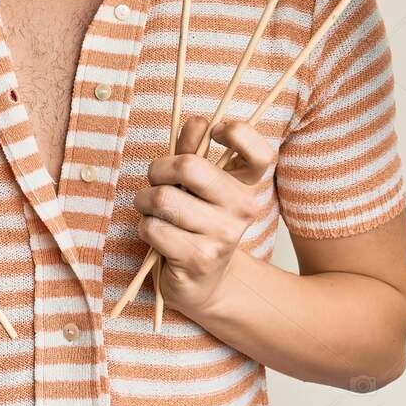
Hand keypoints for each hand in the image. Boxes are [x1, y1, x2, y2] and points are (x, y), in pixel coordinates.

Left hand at [134, 116, 276, 315]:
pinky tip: (155, 235)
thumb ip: (193, 152)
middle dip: (158, 169)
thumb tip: (197, 121)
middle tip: (156, 180)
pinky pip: (153, 228)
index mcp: (247, 187)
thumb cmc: (194, 226)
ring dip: (145, 202)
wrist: (202, 284)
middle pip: (188, 166)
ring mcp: (222, 236)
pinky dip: (144, 227)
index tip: (215, 132)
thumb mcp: (196, 187)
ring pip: (163, 199)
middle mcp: (242, 209)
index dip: (237, 133)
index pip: (260, 154)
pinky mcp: (198, 259)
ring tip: (151, 210)